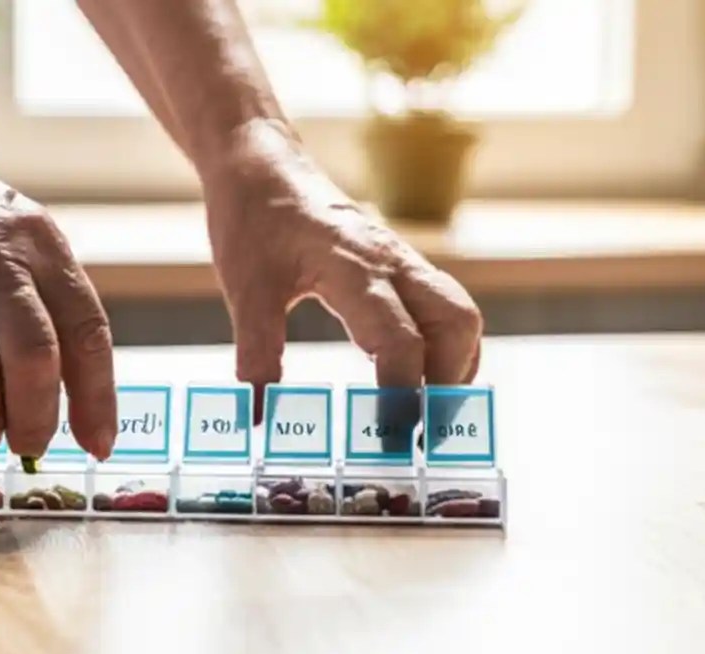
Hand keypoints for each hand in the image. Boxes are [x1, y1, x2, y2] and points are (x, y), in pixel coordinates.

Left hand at [202, 121, 482, 407]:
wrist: (260, 163)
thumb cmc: (252, 218)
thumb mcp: (245, 289)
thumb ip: (257, 353)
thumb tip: (259, 417)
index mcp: (354, 269)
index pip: (402, 341)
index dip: (404, 395)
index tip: (393, 440)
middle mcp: (391, 264)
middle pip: (456, 324)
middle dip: (447, 382)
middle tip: (418, 429)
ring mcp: (402, 262)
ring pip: (459, 314)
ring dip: (453, 365)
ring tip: (423, 411)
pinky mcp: (399, 265)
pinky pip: (443, 307)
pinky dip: (444, 347)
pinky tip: (415, 376)